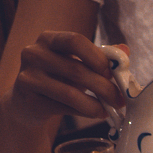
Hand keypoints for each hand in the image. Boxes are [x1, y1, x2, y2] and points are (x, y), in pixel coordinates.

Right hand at [5, 30, 125, 128]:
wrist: (27, 103)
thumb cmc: (58, 78)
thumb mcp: (76, 63)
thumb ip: (99, 56)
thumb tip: (124, 50)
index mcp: (48, 39)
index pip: (74, 41)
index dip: (97, 57)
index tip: (112, 73)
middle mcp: (33, 54)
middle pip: (76, 70)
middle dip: (104, 87)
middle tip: (119, 99)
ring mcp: (28, 77)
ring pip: (70, 93)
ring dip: (95, 104)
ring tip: (109, 109)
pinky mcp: (28, 100)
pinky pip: (63, 107)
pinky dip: (85, 112)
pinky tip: (96, 113)